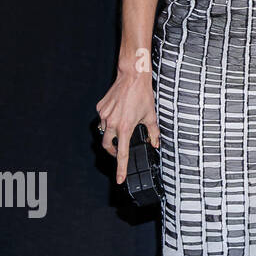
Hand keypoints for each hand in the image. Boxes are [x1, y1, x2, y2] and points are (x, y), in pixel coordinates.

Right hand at [95, 58, 159, 183]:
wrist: (132, 77)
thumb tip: (155, 144)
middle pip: (107, 145)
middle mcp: (112, 123)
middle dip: (113, 151)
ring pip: (104, 131)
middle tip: (120, 150)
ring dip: (111, 134)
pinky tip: (118, 113)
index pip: (122, 153)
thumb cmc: (142, 95)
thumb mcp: (151, 115)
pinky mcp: (100, 108)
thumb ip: (153, 133)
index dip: (121, 168)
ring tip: (122, 127)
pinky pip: (102, 119)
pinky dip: (109, 120)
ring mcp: (104, 115)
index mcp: (125, 127)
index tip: (120, 179)